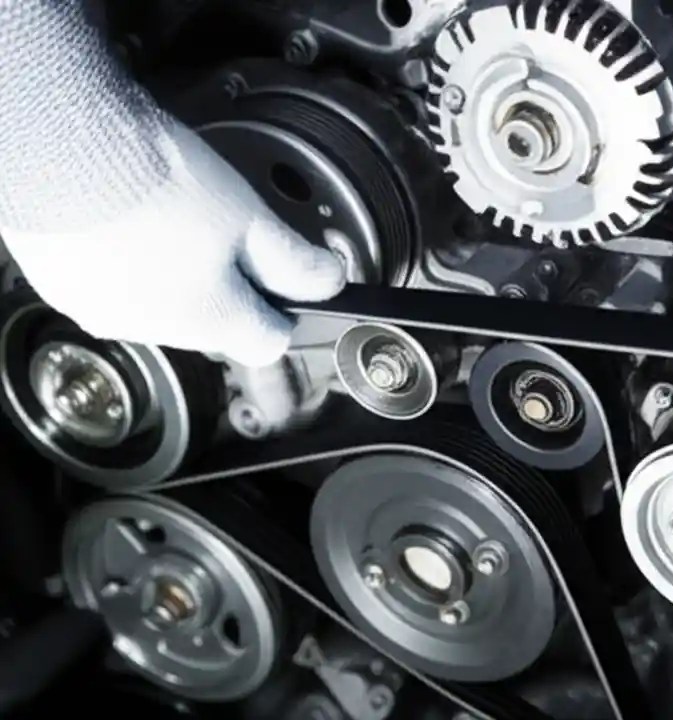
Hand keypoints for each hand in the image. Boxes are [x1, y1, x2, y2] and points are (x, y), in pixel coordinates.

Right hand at [1, 123, 345, 366]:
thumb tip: (328, 282)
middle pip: (212, 323)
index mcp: (205, 321)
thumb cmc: (151, 178)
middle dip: (227, 283)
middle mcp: (150, 329)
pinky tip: (129, 215)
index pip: (268, 342)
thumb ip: (295, 261)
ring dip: (174, 271)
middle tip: (225, 229)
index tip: (289, 283)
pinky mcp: (60, 283)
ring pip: (159, 304)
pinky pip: (110, 283)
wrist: (59, 142)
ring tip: (172, 213)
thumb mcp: (250, 217)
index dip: (286, 309)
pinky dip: (125, 259)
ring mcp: (98, 309)